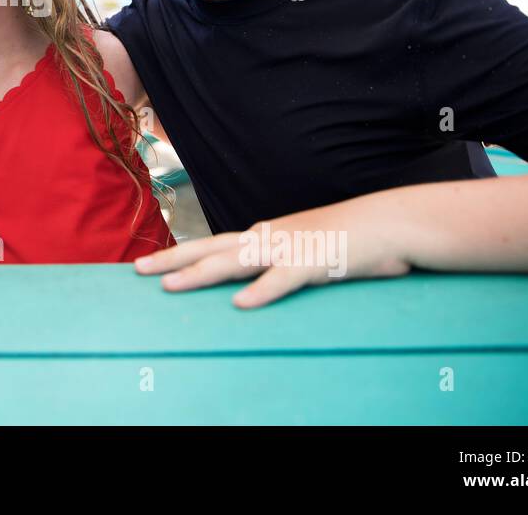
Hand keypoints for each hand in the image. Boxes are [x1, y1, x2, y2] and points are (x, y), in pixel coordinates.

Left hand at [134, 199, 413, 307]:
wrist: (389, 222)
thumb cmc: (347, 238)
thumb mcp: (304, 248)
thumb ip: (278, 262)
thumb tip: (253, 281)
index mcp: (266, 234)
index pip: (214, 245)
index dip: (181, 254)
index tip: (151, 264)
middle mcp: (269, 237)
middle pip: (212, 249)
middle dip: (174, 260)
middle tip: (138, 270)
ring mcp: (290, 248)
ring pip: (237, 262)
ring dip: (202, 275)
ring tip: (171, 288)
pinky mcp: (315, 262)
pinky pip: (284, 280)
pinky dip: (262, 291)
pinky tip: (242, 304)